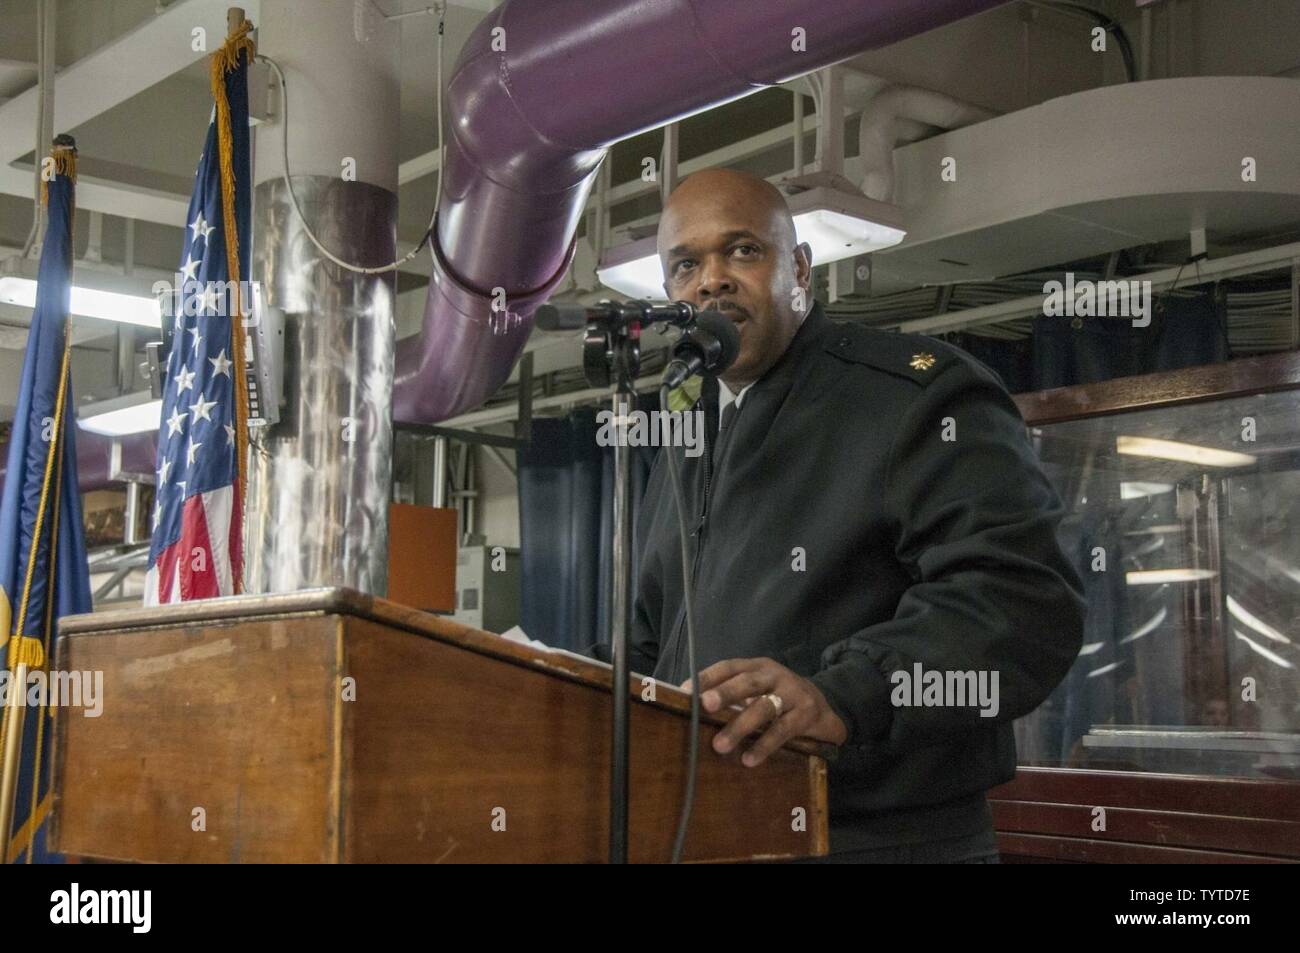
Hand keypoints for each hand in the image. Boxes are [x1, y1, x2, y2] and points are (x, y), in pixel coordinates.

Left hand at [680, 657, 847, 767]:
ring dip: (740, 726)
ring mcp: (793, 694)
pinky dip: (764, 745)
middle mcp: (775, 675)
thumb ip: (733, 696)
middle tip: (705, 705)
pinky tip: (748, 759)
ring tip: (719, 745)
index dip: (708, 677)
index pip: (729, 667)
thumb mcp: (759, 690)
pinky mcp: (805, 715)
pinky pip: (782, 731)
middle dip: (725, 693)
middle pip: (748, 682)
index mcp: (758, 667)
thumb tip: (692, 709)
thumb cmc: (780, 698)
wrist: (825, 707)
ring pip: (764, 708)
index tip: (686, 691)